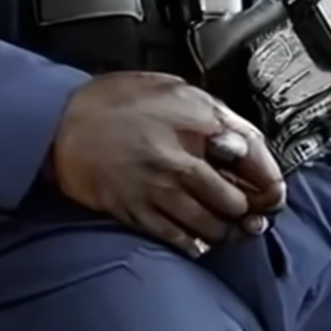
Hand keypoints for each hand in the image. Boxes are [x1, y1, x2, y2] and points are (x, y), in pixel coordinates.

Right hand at [51, 72, 285, 257]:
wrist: (59, 123)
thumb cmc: (113, 101)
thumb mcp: (170, 87)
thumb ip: (209, 110)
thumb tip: (240, 136)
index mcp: (194, 121)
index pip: (254, 158)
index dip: (270, 178)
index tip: (271, 186)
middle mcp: (181, 159)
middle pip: (237, 201)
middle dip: (252, 210)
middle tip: (254, 211)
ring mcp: (159, 191)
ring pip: (213, 226)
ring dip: (227, 230)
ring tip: (230, 225)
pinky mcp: (138, 213)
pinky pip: (180, 241)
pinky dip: (196, 243)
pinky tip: (198, 236)